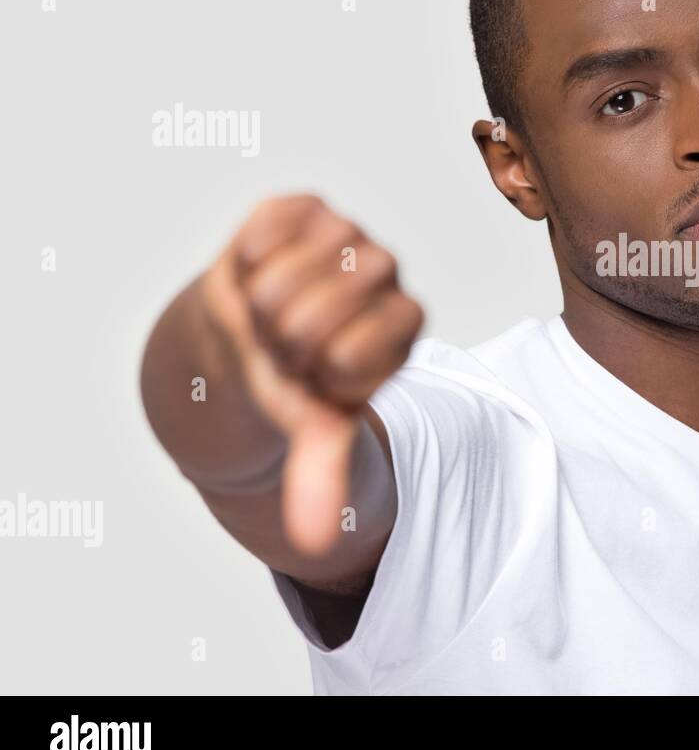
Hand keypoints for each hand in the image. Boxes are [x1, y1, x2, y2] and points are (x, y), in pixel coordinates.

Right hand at [199, 194, 422, 555]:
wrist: (256, 328)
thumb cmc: (295, 376)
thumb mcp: (310, 425)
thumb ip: (321, 474)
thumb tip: (313, 543)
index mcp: (403, 328)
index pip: (355, 355)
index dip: (316, 374)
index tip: (314, 374)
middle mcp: (387, 274)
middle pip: (310, 318)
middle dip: (279, 346)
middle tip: (284, 344)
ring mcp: (349, 234)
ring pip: (280, 278)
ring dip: (258, 307)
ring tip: (269, 313)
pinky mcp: (307, 206)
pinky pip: (261, 231)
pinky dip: (244, 260)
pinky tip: (256, 271)